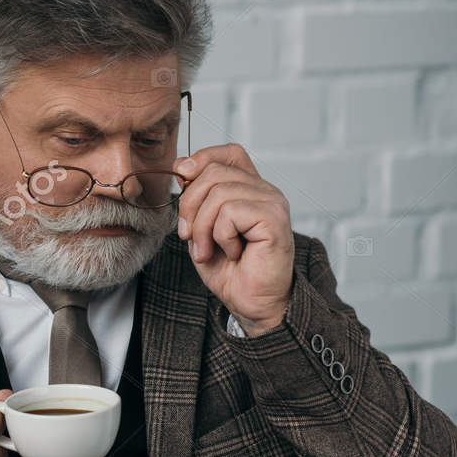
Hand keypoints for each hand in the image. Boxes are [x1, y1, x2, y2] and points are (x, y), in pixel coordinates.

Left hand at [175, 144, 294, 333]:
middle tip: (188, 236)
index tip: (182, 175)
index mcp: (249, 189)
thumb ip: (196, 200)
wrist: (251, 303)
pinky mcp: (274, 218)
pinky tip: (233, 252)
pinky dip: (221, 236)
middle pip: (214, 172)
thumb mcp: (202, 229)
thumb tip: (182, 169)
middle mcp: (265, 191)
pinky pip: (231, 212)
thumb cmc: (230, 270)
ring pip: (219, 192)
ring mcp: (273, 202)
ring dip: (202, 227)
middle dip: (189, 205)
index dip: (202, 157)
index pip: (229, 153)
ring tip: (208, 251)